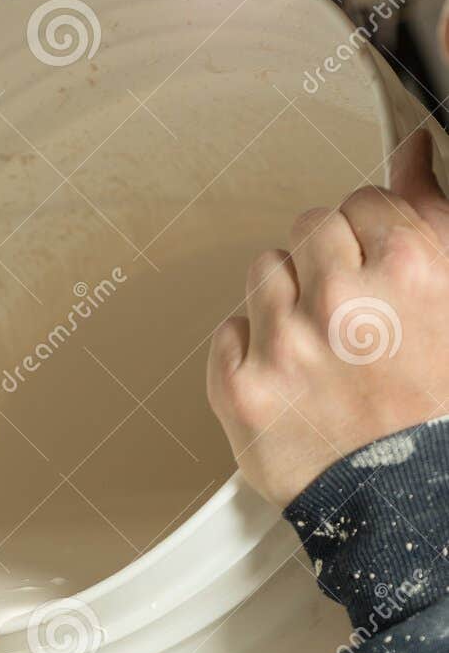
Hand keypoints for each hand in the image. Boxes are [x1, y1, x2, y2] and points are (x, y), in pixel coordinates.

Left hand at [206, 130, 448, 507]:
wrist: (409, 503)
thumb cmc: (437, 408)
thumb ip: (431, 214)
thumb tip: (412, 149)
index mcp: (408, 270)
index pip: (361, 203)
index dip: (368, 242)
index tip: (373, 278)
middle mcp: (343, 304)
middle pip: (306, 230)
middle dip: (325, 263)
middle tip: (346, 316)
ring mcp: (286, 349)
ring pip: (262, 275)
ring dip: (285, 302)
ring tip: (319, 349)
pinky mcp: (242, 393)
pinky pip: (225, 335)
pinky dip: (249, 352)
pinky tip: (287, 380)